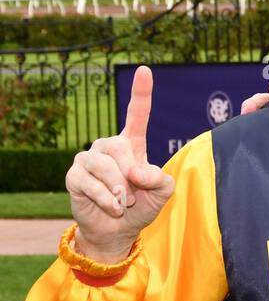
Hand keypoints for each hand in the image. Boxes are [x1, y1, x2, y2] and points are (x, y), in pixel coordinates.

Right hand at [65, 65, 174, 261]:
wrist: (117, 230)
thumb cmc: (141, 206)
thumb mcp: (162, 194)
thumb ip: (160, 179)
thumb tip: (136, 171)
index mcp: (132, 144)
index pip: (137, 114)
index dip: (141, 92)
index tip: (144, 70)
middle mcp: (108, 146)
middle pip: (121, 147)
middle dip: (131, 174)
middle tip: (133, 193)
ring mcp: (89, 159)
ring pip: (104, 166)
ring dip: (118, 190)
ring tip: (122, 202)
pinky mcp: (74, 175)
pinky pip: (90, 183)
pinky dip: (105, 199)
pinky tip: (111, 206)